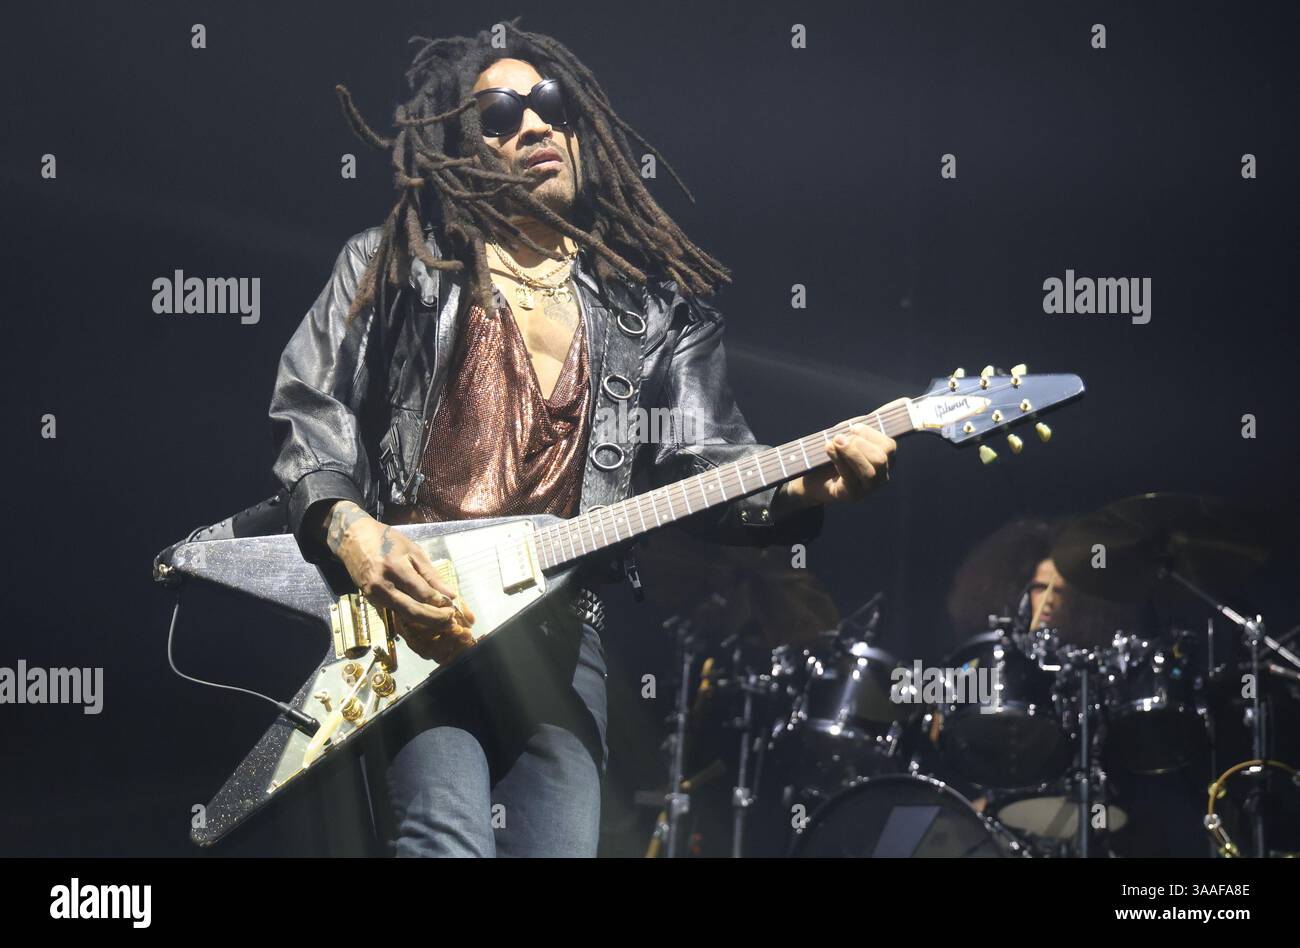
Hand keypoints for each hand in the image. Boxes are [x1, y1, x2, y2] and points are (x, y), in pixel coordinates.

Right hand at [324, 501, 475, 662]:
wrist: (353, 539)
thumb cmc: (387, 540)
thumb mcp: (413, 550)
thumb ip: (431, 574)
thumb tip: (450, 594)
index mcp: (395, 568)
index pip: (422, 593)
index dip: (440, 603)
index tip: (454, 608)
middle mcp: (382, 585)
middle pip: (412, 611)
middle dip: (435, 619)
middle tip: (452, 622)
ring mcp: (374, 595)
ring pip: (404, 615)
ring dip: (425, 622)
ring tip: (443, 622)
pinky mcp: (370, 600)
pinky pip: (395, 612)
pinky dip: (412, 617)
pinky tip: (425, 617)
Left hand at [784, 421, 896, 505]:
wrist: (813, 479)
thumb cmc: (836, 455)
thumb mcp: (852, 436)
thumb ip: (870, 422)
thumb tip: (904, 400)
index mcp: (885, 460)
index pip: (889, 446)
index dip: (872, 434)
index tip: (853, 427)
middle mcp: (881, 476)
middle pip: (881, 458)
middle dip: (860, 443)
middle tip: (839, 436)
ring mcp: (868, 489)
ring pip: (869, 471)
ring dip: (851, 452)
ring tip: (834, 441)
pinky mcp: (852, 496)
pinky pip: (850, 478)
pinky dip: (839, 461)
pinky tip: (829, 449)